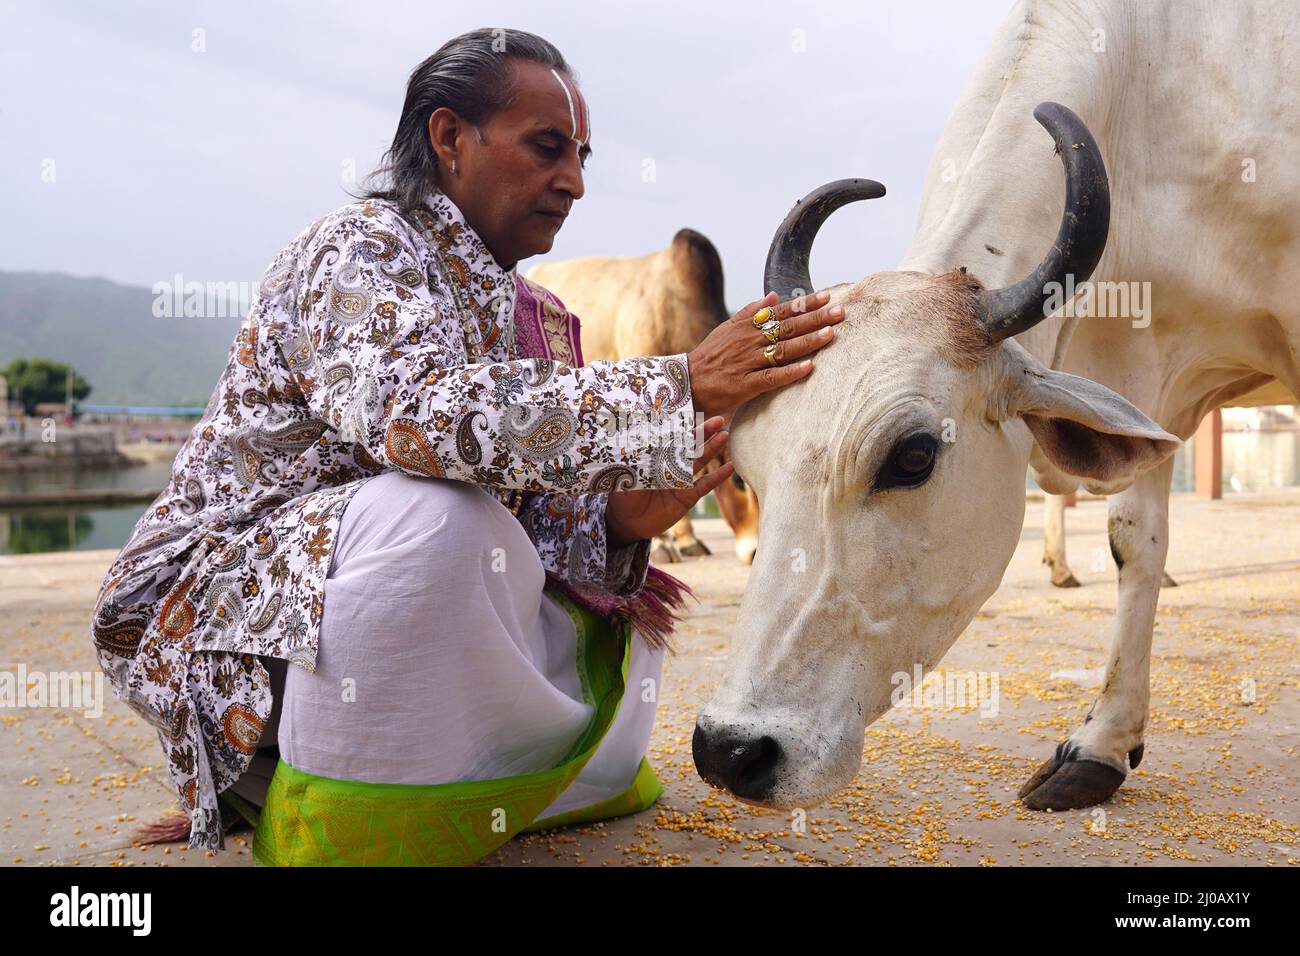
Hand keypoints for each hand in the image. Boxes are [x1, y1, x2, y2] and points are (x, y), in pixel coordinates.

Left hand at [605, 415, 733, 548]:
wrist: (628, 523)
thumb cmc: (623, 498)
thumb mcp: (626, 478)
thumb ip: (634, 463)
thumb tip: (635, 444)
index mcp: (656, 457)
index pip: (671, 438)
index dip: (682, 426)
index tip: (692, 413)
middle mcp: (670, 465)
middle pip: (690, 446)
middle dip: (703, 432)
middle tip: (718, 419)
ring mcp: (681, 480)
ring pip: (700, 461)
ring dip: (712, 449)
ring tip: (724, 436)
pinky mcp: (688, 497)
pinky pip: (705, 485)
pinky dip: (717, 477)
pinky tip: (730, 467)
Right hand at [684, 289, 843, 420]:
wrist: (684, 384)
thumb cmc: (709, 357)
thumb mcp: (726, 329)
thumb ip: (750, 311)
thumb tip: (773, 295)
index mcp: (746, 327)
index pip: (781, 312)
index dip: (805, 305)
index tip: (827, 298)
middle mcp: (749, 342)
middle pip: (787, 328)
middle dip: (815, 319)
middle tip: (840, 312)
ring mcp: (747, 363)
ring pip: (782, 350)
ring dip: (808, 341)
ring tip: (830, 334)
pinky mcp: (745, 385)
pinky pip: (771, 378)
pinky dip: (790, 372)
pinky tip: (809, 367)